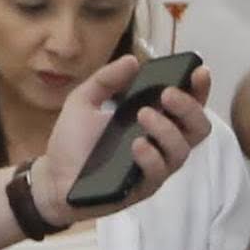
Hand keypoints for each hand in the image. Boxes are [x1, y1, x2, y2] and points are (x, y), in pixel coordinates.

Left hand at [28, 52, 210, 223]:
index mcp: (155, 120)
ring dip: (166, 129)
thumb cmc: (73, 140)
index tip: (199, 71)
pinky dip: (150, 156)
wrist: (50, 176)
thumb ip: (106, 80)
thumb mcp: (83, 101)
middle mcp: (162, 144)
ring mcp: (155, 167)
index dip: (200, 88)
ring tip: (143, 114)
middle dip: (189, 107)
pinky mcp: (142, 188)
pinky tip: (136, 145)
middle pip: (199, 127)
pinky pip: (158, 173)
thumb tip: (133, 60)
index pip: (189, 104)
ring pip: (182, 150)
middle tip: (167, 94)